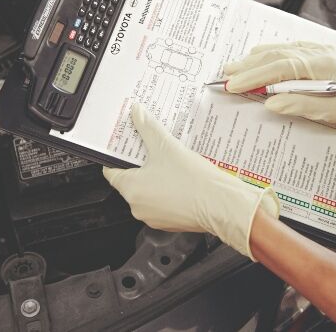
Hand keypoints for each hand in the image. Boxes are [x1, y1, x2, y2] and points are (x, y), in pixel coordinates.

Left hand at [103, 104, 279, 259]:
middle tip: (155, 148)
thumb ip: (148, 127)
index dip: (119, 155)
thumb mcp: (167, 146)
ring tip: (172, 161)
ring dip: (157, 177)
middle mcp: (138, 207)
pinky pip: (164, 202)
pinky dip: (169, 191)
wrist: (223, 205)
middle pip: (131, 180)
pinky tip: (182, 178)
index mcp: (131, 189)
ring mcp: (154, 217)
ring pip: (149, 192)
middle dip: (142, 164)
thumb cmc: (194, 181)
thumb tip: (136, 112)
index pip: (111, 170)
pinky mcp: (170, 222)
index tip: (129, 144)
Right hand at [223, 41, 335, 140]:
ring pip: (281, 50)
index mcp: (319, 66)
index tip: (232, 85)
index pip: (276, 70)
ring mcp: (321, 52)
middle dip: (247, 65)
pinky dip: (274, 53)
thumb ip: (300, 105)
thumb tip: (272, 103)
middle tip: (226, 73)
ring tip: (238, 65)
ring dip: (257, 58)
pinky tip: (266, 56)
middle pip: (274, 56)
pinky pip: (292, 49)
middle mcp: (318, 54)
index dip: (251, 77)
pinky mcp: (325, 55)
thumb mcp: (333, 112)